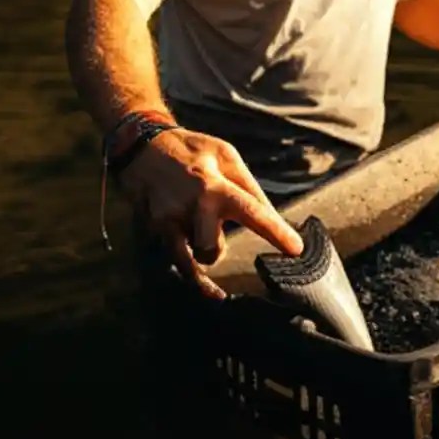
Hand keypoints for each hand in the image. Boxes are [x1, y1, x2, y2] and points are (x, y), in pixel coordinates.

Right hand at [116, 128, 303, 299]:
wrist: (142, 145)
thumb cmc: (193, 151)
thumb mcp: (227, 157)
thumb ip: (250, 188)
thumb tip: (274, 217)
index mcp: (216, 183)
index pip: (251, 210)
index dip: (275, 231)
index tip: (296, 249)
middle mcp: (194, 204)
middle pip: (215, 246)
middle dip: (222, 246)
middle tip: (222, 229)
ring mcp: (172, 218)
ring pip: (201, 255)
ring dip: (208, 249)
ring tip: (201, 226)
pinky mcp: (158, 228)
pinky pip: (180, 262)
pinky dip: (196, 278)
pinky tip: (212, 293)